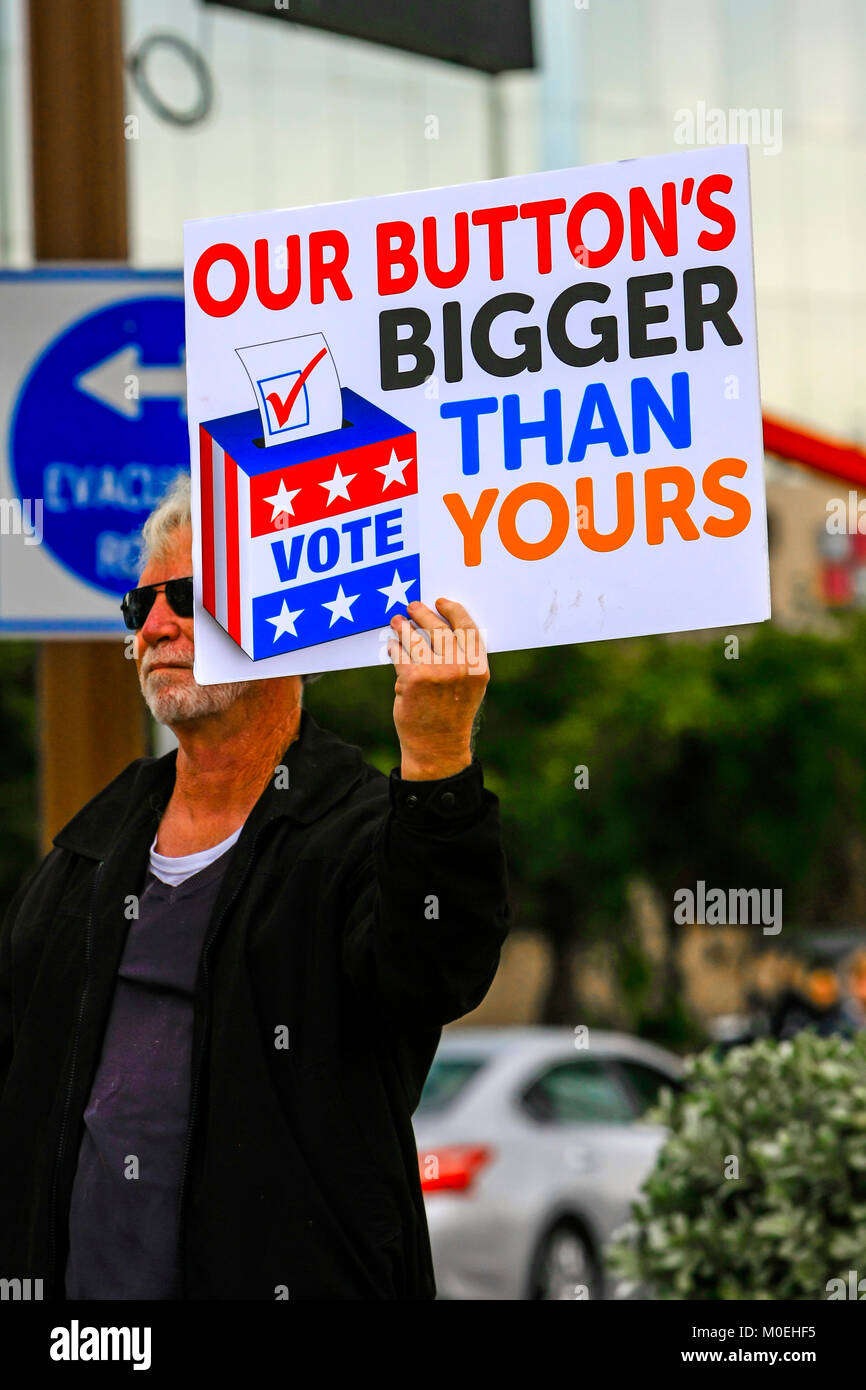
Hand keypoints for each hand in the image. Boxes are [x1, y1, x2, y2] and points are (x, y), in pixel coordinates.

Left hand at [388, 598, 488, 779]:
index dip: (453, 611)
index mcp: (478, 668)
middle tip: (413, 606)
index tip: (441, 602)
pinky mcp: (412, 679)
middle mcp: (459, 668)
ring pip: (415, 638)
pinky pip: (400, 654)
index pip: (467, 628)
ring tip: (398, 621)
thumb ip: (464, 659)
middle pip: (438, 628)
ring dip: (404, 627)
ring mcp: (435, 672)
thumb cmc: (453, 715)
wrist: (437, 747)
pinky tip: (392, 644)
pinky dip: (394, 647)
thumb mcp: (470, 687)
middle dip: (423, 613)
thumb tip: (443, 626)